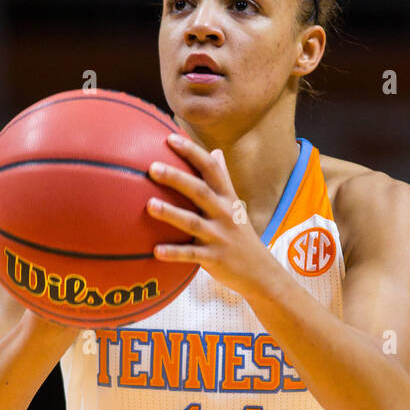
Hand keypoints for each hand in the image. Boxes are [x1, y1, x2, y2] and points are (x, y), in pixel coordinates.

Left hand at [147, 133, 276, 299]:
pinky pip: (191, 255)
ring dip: (170, 214)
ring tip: (149, 205)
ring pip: (192, 222)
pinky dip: (174, 253)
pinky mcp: (214, 258)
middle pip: (199, 191)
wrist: (260, 271)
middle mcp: (224, 214)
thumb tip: (215, 151)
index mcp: (227, 197)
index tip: (170, 138)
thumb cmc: (241, 234)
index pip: (210, 168)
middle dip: (176, 178)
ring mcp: (219, 236)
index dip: (191, 152)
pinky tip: (155, 251)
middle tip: (152, 168)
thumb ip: (223, 178)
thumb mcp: (236, 204)